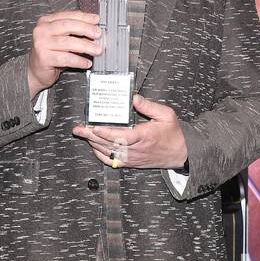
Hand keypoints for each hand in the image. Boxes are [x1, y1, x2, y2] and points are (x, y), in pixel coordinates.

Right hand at [27, 10, 102, 97]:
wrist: (36, 71)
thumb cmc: (51, 54)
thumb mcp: (62, 39)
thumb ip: (74, 32)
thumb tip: (94, 30)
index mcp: (46, 21)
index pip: (68, 15)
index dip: (84, 17)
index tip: (96, 19)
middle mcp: (42, 30)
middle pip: (68, 26)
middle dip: (86, 29)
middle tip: (98, 34)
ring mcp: (41, 44)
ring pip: (68, 42)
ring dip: (86, 46)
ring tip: (97, 50)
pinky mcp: (44, 58)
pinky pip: (66, 58)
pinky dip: (79, 60)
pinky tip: (87, 62)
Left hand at [72, 94, 188, 168]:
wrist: (181, 153)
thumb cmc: (173, 134)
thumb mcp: (166, 115)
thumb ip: (149, 106)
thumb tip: (133, 97)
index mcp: (144, 137)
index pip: (121, 136)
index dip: (106, 133)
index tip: (94, 127)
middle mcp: (136, 149)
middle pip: (109, 144)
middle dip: (92, 136)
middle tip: (78, 128)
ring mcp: (132, 158)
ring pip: (108, 152)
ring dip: (93, 143)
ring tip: (82, 134)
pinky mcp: (131, 162)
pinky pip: (112, 161)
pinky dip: (100, 154)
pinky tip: (94, 146)